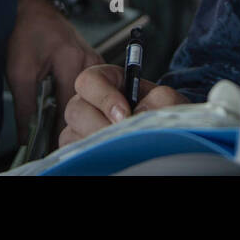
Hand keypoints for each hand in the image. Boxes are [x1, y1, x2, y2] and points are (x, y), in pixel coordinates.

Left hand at [5, 0, 103, 146]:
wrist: (30, 9)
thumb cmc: (24, 33)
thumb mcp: (18, 72)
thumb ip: (25, 109)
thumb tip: (26, 138)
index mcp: (72, 59)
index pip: (73, 108)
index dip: (60, 132)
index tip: (50, 149)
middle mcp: (89, 59)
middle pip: (87, 105)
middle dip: (71, 124)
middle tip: (53, 141)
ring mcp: (95, 59)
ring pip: (91, 98)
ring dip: (77, 112)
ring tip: (58, 124)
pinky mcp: (93, 61)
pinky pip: (91, 88)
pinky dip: (79, 100)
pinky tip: (66, 107)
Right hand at [59, 63, 188, 147]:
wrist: (164, 136)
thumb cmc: (161, 113)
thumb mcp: (167, 101)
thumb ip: (160, 98)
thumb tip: (141, 112)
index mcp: (107, 82)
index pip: (89, 81)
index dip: (104, 97)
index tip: (125, 114)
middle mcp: (88, 103)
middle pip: (75, 109)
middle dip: (100, 125)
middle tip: (123, 136)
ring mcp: (81, 128)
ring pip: (72, 134)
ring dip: (97, 143)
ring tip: (122, 149)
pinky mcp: (81, 149)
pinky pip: (75, 153)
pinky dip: (93, 157)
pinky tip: (113, 158)